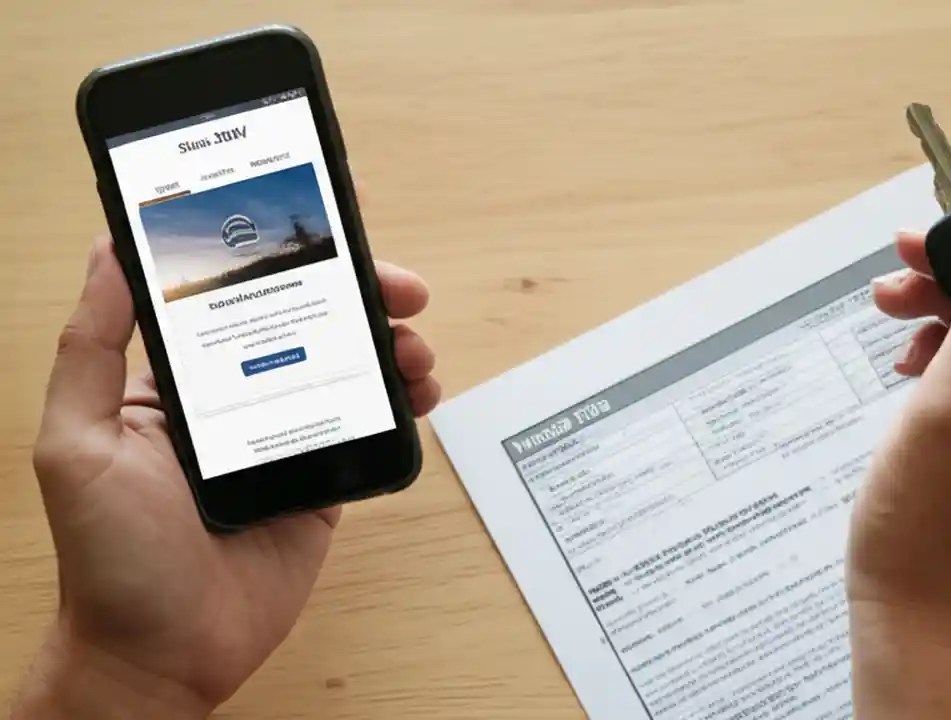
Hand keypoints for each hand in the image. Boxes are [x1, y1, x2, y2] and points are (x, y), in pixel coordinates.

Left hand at [12, 236, 440, 718]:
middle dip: (364, 297)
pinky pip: (370, 429)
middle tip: (405, 292)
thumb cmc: (109, 555)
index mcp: (181, 381)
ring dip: (393, 347)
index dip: (291, 261)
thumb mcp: (77, 441)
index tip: (334, 234)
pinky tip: (420, 392)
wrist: (163, 655)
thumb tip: (109, 249)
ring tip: (415, 350)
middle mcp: (239, 400)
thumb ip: (90, 347)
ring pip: (351, 370)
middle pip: (312, 325)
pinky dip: (403, 404)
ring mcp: (287, 438)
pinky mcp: (324, 482)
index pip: (243, 299)